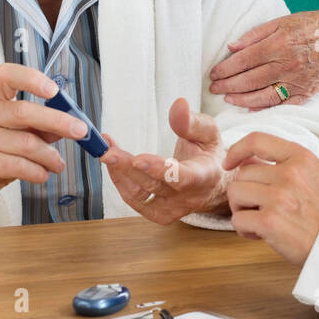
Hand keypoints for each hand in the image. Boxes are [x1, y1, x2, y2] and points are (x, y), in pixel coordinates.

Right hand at [0, 64, 89, 229]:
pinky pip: (18, 165)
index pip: (7, 76)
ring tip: (58, 164)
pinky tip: (42, 174)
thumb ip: (39, 127)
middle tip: (80, 131)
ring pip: (26, 143)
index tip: (54, 90)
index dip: (32, 78)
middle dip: (58, 121)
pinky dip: (37, 171)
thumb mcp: (15, 134)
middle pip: (24, 111)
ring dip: (50, 156)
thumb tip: (69, 124)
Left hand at [100, 97, 230, 223]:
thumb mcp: (208, 133)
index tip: (137, 158)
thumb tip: (179, 104)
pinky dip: (120, 180)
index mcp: (204, 176)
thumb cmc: (208, 154)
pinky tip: (113, 161)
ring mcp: (172, 210)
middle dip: (127, 166)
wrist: (212, 184)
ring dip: (119, 172)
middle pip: (153, 185)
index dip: (159, 169)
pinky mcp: (158, 215)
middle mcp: (188, 198)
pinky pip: (134, 200)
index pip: (182, 177)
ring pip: (139, 195)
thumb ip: (192, 121)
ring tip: (106, 149)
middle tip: (108, 150)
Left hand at [208, 6, 318, 109]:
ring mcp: (297, 80)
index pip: (244, 60)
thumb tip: (232, 48)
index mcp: (278, 44)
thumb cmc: (307, 26)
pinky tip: (250, 107)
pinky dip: (265, 107)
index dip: (226, 69)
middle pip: (250, 79)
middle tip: (214, 88)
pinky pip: (282, 103)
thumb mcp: (280, 22)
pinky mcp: (306, 92)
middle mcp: (287, 64)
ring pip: (264, 95)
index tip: (213, 73)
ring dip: (241, 98)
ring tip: (227, 98)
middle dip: (228, 85)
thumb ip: (254, 35)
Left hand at [223, 132, 318, 265]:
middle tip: (260, 208)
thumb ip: (284, 166)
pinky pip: (237, 220)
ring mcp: (279, 196)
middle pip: (241, 174)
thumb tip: (246, 161)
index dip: (236, 150)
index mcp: (301, 158)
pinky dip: (245, 230)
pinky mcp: (269, 221)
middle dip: (244, 193)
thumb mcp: (312, 177)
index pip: (257, 140)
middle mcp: (289, 173)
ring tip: (260, 220)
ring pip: (235, 195)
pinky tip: (261, 235)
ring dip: (242, 210)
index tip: (229, 162)